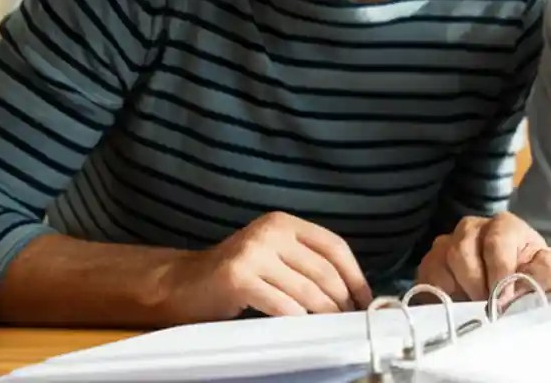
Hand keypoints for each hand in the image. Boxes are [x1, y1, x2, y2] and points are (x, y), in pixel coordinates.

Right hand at [162, 212, 372, 320]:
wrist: (185, 283)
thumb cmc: (237, 275)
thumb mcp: (274, 255)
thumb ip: (305, 262)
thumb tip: (350, 290)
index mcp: (283, 223)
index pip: (333, 246)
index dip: (355, 274)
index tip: (365, 298)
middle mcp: (270, 232)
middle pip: (323, 270)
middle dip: (342, 299)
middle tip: (349, 319)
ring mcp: (253, 253)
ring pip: (306, 290)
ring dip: (324, 313)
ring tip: (331, 326)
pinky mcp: (239, 278)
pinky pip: (281, 304)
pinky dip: (297, 319)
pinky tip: (302, 328)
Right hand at [416, 212, 550, 302]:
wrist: (515, 284)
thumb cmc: (534, 274)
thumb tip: (526, 281)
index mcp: (504, 225)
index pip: (496, 243)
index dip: (500, 275)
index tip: (505, 302)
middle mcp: (471, 228)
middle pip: (463, 251)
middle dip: (477, 285)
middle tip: (490, 309)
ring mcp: (446, 245)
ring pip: (442, 265)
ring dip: (459, 293)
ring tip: (476, 308)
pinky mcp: (430, 266)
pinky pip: (426, 280)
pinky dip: (441, 297)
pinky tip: (458, 306)